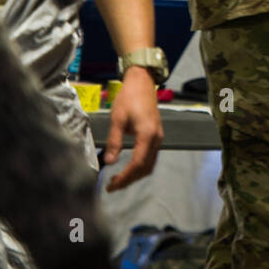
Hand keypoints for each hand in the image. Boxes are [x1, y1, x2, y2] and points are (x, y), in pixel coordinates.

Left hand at [103, 66, 162, 191]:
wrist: (142, 82)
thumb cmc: (129, 98)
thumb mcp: (117, 119)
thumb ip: (114, 141)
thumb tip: (109, 161)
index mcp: (148, 135)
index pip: (138, 163)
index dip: (125, 177)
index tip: (112, 184)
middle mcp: (156, 138)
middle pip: (146, 167)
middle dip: (130, 179)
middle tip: (112, 186)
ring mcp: (158, 137)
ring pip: (150, 164)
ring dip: (135, 174)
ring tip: (118, 179)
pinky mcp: (156, 135)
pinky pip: (151, 157)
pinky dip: (140, 166)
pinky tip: (128, 167)